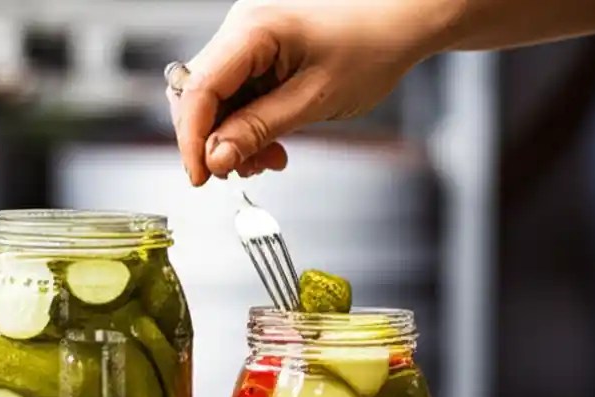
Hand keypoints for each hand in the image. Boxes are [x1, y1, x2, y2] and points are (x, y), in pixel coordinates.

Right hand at [169, 0, 450, 185]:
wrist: (401, 20)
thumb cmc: (372, 45)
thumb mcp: (314, 100)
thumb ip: (259, 130)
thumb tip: (216, 159)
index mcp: (252, 29)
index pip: (198, 90)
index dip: (192, 139)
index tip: (201, 177)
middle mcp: (241, 28)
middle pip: (198, 96)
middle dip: (213, 141)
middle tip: (240, 172)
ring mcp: (247, 39)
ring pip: (215, 101)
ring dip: (232, 138)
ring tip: (267, 159)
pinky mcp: (257, 52)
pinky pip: (235, 95)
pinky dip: (246, 125)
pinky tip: (271, 143)